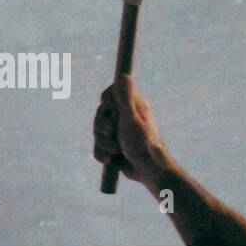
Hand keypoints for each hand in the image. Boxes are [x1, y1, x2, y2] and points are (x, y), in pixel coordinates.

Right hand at [93, 74, 172, 188]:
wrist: (148, 170)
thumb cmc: (142, 143)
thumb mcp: (131, 119)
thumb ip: (125, 98)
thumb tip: (124, 75)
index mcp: (133, 105)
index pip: (110, 94)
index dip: (106, 101)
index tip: (108, 108)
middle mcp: (126, 116)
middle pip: (100, 115)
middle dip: (101, 127)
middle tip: (112, 133)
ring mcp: (120, 131)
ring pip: (97, 133)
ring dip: (103, 144)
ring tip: (116, 150)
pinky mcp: (115, 145)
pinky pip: (98, 147)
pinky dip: (102, 154)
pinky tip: (112, 160)